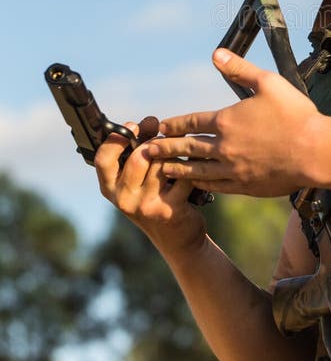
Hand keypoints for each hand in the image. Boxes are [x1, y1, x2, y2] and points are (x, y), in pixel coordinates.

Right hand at [94, 116, 205, 251]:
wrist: (177, 239)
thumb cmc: (157, 199)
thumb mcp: (140, 180)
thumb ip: (139, 152)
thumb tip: (151, 121)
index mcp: (111, 189)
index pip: (103, 159)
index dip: (117, 139)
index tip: (132, 125)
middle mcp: (123, 199)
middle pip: (139, 157)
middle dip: (155, 142)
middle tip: (166, 136)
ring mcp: (145, 206)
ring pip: (162, 163)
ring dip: (175, 152)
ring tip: (183, 148)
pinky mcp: (169, 210)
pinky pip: (183, 175)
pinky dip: (192, 167)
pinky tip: (197, 164)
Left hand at [144, 49, 318, 197]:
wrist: (316, 153)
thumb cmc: (296, 115)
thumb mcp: (269, 83)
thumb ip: (240, 69)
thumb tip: (216, 54)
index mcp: (228, 121)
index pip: (192, 122)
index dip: (174, 124)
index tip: (160, 126)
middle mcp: (224, 147)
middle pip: (187, 148)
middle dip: (165, 148)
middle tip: (146, 151)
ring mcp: (233, 169)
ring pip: (197, 171)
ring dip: (177, 169)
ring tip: (162, 169)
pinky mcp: (245, 186)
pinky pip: (215, 186)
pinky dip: (200, 185)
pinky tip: (194, 184)